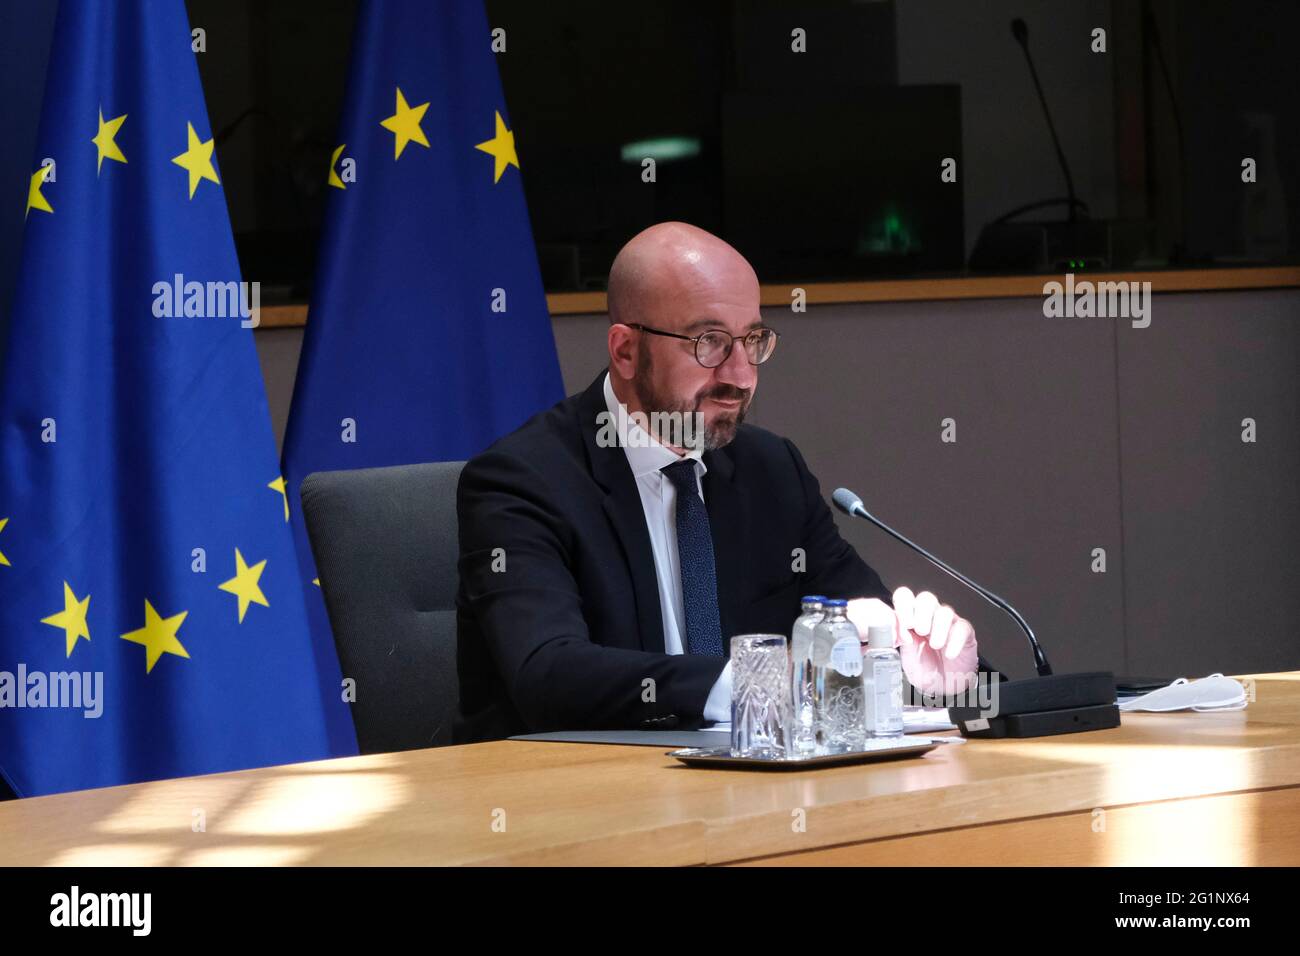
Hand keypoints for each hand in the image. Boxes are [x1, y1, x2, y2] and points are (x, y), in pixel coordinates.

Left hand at [846, 587, 978, 697]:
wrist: (943, 687)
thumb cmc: (923, 670)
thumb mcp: (905, 657)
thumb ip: (899, 641)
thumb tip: (892, 630)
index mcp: (911, 618)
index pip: (905, 596)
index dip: (904, 604)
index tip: (904, 623)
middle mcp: (930, 617)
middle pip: (926, 598)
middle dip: (922, 613)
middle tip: (919, 631)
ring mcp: (948, 623)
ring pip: (945, 611)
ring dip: (938, 627)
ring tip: (935, 645)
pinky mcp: (964, 633)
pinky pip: (962, 627)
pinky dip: (955, 640)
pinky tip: (949, 653)